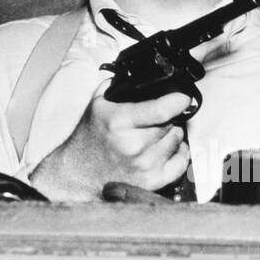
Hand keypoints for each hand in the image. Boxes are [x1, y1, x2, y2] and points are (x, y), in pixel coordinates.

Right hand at [27, 90, 191, 200]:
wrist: (77, 174)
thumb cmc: (89, 139)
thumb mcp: (98, 104)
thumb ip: (120, 86)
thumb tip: (146, 76)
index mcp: (120, 122)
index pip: (161, 110)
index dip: (177, 100)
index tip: (182, 97)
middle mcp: (133, 146)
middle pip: (170, 124)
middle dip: (167, 118)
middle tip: (153, 120)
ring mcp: (144, 166)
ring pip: (177, 141)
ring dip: (170, 135)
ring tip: (153, 135)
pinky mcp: (152, 182)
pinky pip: (181, 163)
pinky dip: (178, 153)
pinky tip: (166, 149)